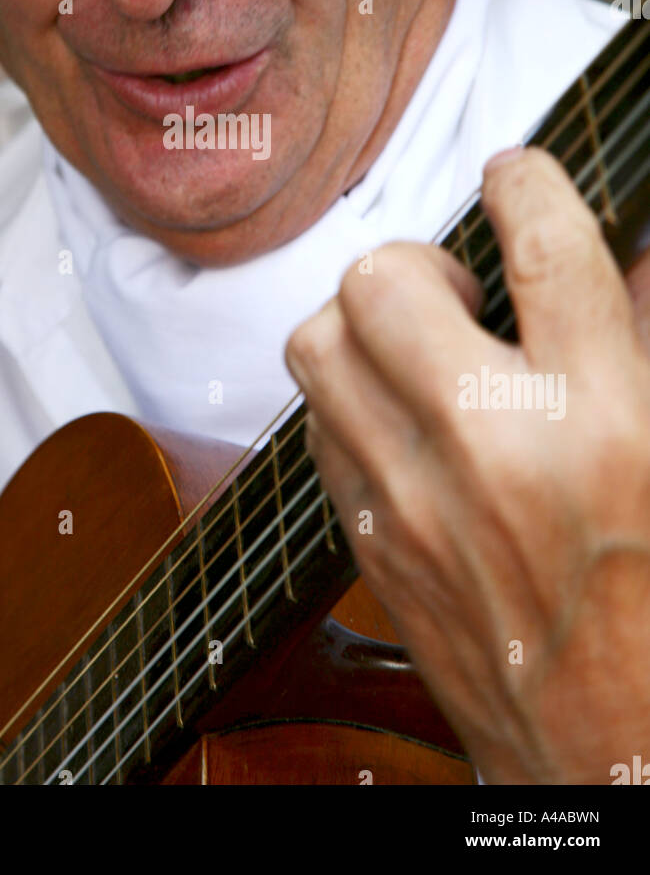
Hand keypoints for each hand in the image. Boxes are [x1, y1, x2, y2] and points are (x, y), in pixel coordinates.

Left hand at [285, 147, 649, 783]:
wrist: (616, 758)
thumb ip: (627, 340)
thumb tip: (583, 255)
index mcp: (604, 419)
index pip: (541, 240)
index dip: (525, 178)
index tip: (518, 175)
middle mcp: (494, 450)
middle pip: (385, 278)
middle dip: (422, 257)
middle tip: (464, 291)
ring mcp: (412, 500)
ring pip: (320, 339)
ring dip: (364, 320)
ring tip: (418, 346)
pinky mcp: (368, 542)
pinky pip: (315, 418)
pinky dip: (349, 393)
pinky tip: (400, 414)